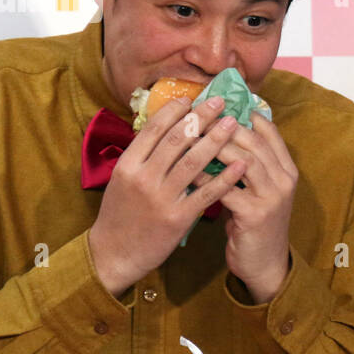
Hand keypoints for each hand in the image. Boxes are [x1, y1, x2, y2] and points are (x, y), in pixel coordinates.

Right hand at [89, 96, 246, 297]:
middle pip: (177, 140)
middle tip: (220, 102)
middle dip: (201, 117)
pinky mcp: (178, 218)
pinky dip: (225, 177)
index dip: (175, 111)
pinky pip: (206, 193)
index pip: (153, 129)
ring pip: (193, 162)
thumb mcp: (122, 180)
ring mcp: (161, 198)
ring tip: (233, 124)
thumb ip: (141, 156)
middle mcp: (143, 177)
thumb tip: (163, 127)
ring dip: (216, 140)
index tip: (192, 98)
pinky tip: (240, 164)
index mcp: (127, 164)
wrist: (113, 254)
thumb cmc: (120, 214)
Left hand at [202, 114, 298, 303]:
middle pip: (254, 141)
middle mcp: (284, 180)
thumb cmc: (254, 224)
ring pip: (243, 160)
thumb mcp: (257, 191)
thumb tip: (219, 133)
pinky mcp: (256, 215)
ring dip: (214, 146)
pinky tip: (187, 171)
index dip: (244, 114)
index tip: (218, 104)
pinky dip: (205, 178)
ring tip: (190, 138)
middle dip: (223, 125)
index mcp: (287, 170)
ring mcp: (272, 197)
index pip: (269, 131)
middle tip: (196, 116)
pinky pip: (226, 189)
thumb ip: (247, 166)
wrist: (264, 264)